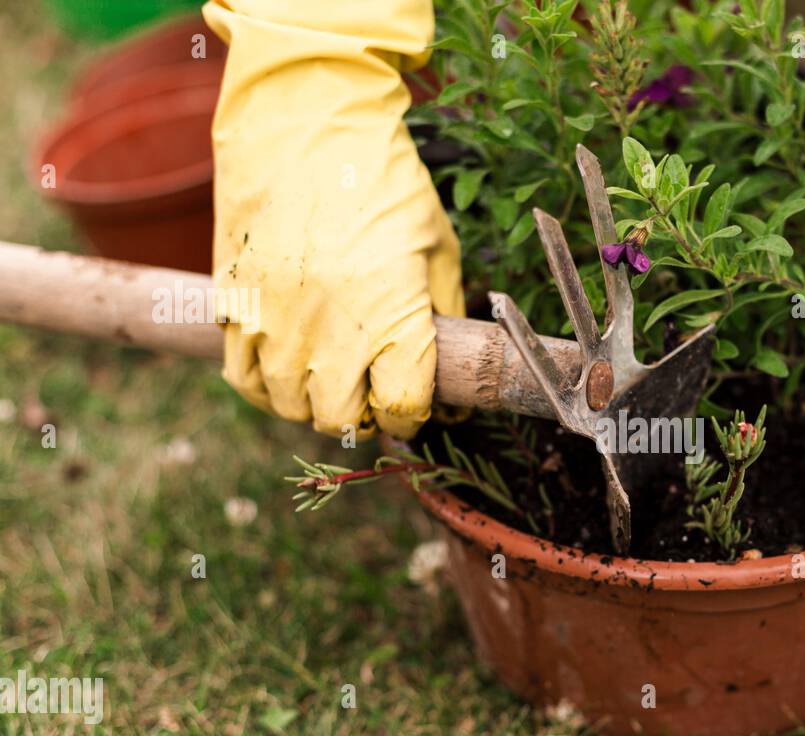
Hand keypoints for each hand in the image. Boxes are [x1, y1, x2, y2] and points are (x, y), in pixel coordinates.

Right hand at [203, 0, 462, 438]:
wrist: (302, 122)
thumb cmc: (383, 180)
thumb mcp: (436, 245)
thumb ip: (443, 312)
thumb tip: (447, 365)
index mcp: (391, 315)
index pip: (401, 407)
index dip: (412, 413)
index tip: (413, 401)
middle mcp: (330, 328)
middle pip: (342, 419)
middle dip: (365, 416)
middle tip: (373, 393)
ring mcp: (274, 321)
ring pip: (291, 406)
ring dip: (315, 405)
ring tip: (332, 380)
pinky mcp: (234, 305)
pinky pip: (242, 379)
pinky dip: (267, 389)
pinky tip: (287, 373)